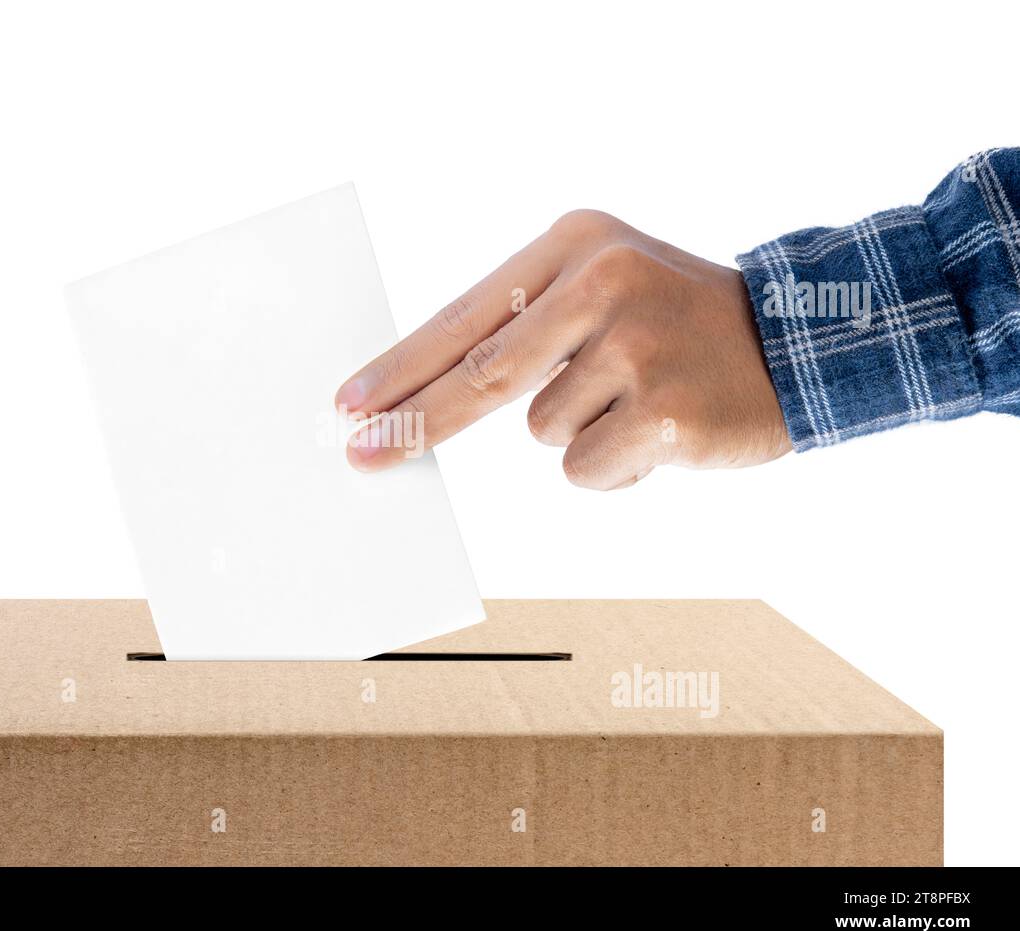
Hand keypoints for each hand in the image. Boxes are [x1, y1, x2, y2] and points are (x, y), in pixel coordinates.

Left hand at [335, 210, 790, 488]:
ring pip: (544, 432)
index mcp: (576, 244)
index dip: (403, 366)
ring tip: (636, 401)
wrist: (797, 343)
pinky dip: (614, 468)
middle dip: (416, 422)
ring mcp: (636, 346)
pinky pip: (588, 469)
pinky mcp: (663, 410)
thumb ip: (526, 325)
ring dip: (579, 434)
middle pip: (478, 374)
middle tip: (365, 453)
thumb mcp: (604, 284)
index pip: (465, 315)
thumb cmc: (678, 322)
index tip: (351, 402)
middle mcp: (603, 283)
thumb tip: (427, 396)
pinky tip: (658, 432)